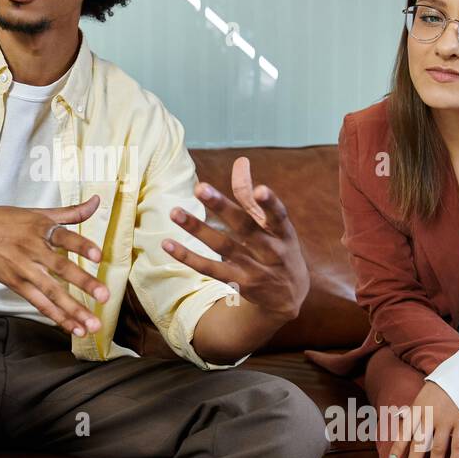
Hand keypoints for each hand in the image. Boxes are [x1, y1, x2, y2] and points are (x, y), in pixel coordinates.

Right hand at [0, 196, 109, 336]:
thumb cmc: (3, 221)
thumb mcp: (36, 212)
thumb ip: (70, 212)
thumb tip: (97, 202)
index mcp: (40, 228)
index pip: (64, 237)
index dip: (81, 246)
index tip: (98, 256)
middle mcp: (33, 250)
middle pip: (61, 268)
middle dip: (84, 283)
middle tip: (104, 296)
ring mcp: (24, 270)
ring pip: (52, 292)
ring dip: (73, 310)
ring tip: (92, 324)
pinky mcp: (16, 284)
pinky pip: (39, 303)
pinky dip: (57, 316)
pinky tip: (73, 327)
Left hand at [162, 157, 309, 320]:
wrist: (290, 296)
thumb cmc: (280, 249)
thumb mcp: (276, 225)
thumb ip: (252, 196)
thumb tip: (240, 161)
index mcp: (283, 232)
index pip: (277, 215)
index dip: (269, 203)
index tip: (260, 190)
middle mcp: (271, 250)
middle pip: (244, 227)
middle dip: (222, 208)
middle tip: (200, 188)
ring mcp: (254, 268)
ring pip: (222, 246)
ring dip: (197, 228)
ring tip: (175, 211)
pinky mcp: (238, 283)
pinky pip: (209, 268)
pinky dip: (188, 257)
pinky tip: (168, 243)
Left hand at [386, 381, 458, 457]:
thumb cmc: (441, 388)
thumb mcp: (421, 396)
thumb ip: (411, 410)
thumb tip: (398, 417)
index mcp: (416, 410)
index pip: (403, 434)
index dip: (396, 451)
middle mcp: (430, 417)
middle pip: (419, 445)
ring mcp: (447, 421)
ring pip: (438, 448)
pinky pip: (458, 446)